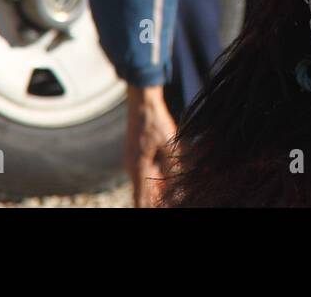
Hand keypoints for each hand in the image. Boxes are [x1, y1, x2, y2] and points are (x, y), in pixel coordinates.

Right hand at [125, 84, 175, 206]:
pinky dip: (157, 175)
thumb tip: (179, 184)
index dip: (150, 207)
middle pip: (144, 192)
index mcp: (138, 168)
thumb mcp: (169, 144)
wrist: (142, 103)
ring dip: (160, 186)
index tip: (162, 208)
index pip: (142, 199)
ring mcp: (132, 161)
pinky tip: (169, 173)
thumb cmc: (156, 122)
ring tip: (176, 188)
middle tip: (176, 197)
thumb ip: (173, 166)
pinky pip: (146, 171)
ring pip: (146, 182)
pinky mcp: (136, 155)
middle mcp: (132, 168)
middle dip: (159, 198)